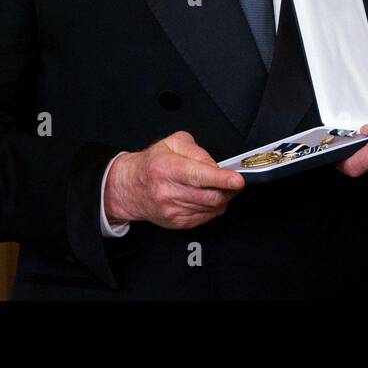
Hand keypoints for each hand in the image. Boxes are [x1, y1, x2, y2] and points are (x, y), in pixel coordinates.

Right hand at [104, 131, 243, 228]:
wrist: (129, 188)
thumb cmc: (152, 164)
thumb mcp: (173, 143)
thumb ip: (198, 151)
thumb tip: (216, 166)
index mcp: (167, 168)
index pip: (198, 176)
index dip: (221, 179)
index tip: (238, 180)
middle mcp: (168, 191)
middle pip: (209, 196)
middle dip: (229, 189)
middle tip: (235, 181)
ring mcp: (172, 210)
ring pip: (211, 208)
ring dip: (222, 198)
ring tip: (219, 186)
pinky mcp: (177, 223)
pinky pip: (205, 217)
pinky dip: (213, 207)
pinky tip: (207, 197)